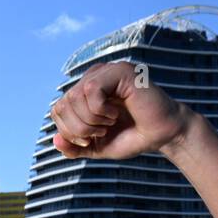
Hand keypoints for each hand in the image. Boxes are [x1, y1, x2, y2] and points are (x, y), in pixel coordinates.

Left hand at [49, 62, 193, 159]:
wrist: (163, 135)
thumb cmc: (132, 136)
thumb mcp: (96, 147)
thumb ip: (74, 146)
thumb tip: (54, 140)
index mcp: (85, 91)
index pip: (58, 109)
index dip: (68, 131)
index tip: (89, 140)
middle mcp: (94, 76)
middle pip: (62, 103)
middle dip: (77, 128)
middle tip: (100, 132)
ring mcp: (107, 71)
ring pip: (75, 96)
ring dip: (90, 120)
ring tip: (110, 123)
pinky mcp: (120, 71)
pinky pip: (91, 89)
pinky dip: (100, 109)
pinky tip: (116, 112)